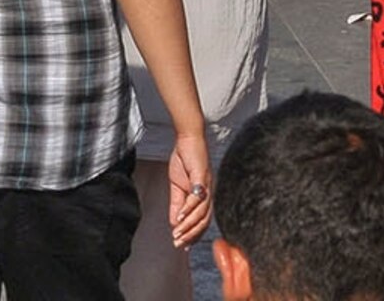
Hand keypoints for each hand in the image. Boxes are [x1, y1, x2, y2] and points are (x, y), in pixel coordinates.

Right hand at [164, 128, 212, 245]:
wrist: (187, 138)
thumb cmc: (184, 159)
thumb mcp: (176, 186)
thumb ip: (176, 204)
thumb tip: (174, 223)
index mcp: (204, 197)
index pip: (202, 222)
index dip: (193, 235)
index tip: (183, 246)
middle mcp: (209, 194)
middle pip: (204, 221)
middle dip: (191, 235)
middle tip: (179, 244)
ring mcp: (207, 185)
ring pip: (201, 212)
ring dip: (189, 225)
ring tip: (178, 234)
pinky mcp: (202, 176)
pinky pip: (197, 196)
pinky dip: (189, 208)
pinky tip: (180, 216)